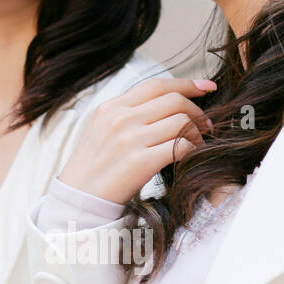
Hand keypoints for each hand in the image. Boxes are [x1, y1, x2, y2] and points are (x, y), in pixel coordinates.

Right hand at [59, 76, 216, 204]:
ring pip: (181, 121)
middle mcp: (120, 118)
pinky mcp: (140, 162)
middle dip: (197, 111)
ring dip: (197, 132)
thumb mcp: (101, 130)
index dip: (186, 83)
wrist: (78, 199)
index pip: (156, 85)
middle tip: (205, 125)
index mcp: (111, 107)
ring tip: (198, 143)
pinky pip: (180, 146)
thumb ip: (126, 114)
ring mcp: (130, 139)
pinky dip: (193, 149)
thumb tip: (163, 106)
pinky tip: (192, 155)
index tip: (206, 87)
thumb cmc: (93, 168)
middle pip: (174, 101)